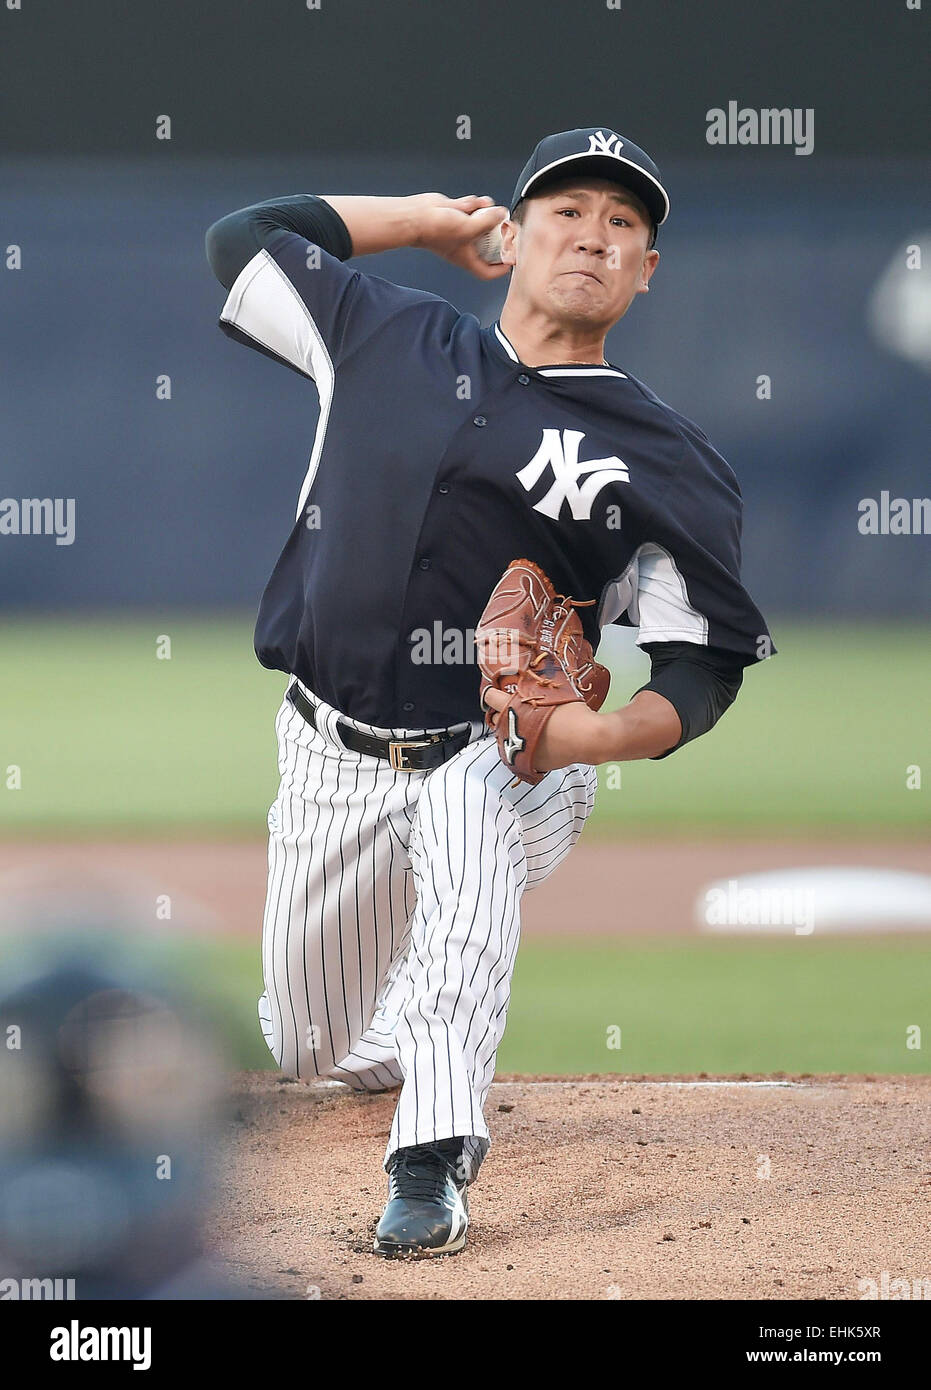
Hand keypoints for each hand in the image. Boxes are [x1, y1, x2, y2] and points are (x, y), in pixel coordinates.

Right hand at [409, 193, 510, 280]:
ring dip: (488, 213)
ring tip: (488, 208)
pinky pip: (473, 209)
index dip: (501, 269)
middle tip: (507, 226)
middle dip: (499, 234)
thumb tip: (501, 213)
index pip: (487, 272)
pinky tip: (473, 202)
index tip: (511, 261)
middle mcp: (465, 245)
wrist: (417, 215)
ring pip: (482, 222)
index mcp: (467, 258)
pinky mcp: (457, 214)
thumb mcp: (470, 228)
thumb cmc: (436, 230)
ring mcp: (461, 229)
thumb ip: (489, 220)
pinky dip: (476, 204)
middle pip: (489, 246)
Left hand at [482, 689, 604, 771]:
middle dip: (501, 714)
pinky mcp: (529, 761)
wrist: (587, 738)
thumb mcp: (554, 694)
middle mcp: (512, 728)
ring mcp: (519, 747)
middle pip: (495, 719)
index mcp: (515, 708)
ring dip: (510, 732)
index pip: (490, 697)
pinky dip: (522, 749)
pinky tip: (532, 743)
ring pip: (504, 739)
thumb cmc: (574, 715)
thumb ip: (538, 692)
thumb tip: (535, 688)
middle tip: (510, 711)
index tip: (492, 693)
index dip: (491, 694)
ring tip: (522, 727)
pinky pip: (517, 755)